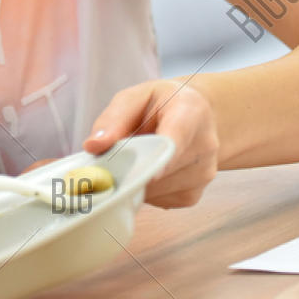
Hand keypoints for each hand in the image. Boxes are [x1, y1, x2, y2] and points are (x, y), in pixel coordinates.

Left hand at [84, 79, 217, 207]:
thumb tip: (94, 146)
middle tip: (112, 158)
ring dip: (135, 181)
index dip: (157, 159)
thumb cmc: (162, 105)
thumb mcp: (136, 97)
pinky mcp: (193, 196)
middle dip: (128, 169)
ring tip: (136, 159)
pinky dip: (145, 190)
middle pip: (157, 170)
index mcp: (191, 111)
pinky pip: (157, 201)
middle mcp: (204, 144)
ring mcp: (202, 174)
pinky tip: (149, 171)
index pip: (177, 138)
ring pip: (153, 190)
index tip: (140, 175)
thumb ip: (114, 118)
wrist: (197, 118)